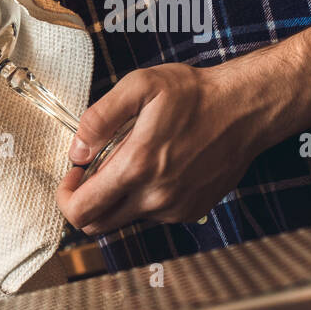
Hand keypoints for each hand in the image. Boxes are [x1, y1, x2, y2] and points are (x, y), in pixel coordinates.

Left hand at [56, 61, 277, 235]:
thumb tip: (77, 150)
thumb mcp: (140, 86)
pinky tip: (161, 166)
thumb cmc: (195, 95)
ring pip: (126, 218)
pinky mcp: (191, 211)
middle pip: (97, 224)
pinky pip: (153, 214)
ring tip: (136, 159)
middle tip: (94, 171)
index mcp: (137, 167)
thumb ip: (100, 117)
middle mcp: (155, 197)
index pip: (81, 210)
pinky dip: (146, 196)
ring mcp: (175, 208)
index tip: (74, 173)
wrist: (244, 110)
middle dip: (86, 201)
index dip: (66, 196)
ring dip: (119, 197)